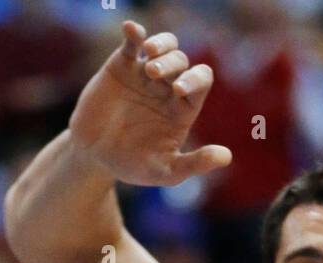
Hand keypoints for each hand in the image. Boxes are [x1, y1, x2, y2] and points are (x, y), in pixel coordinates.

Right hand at [69, 20, 231, 186]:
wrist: (95, 157)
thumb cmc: (133, 166)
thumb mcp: (166, 172)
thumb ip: (195, 163)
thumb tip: (227, 157)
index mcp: (183, 107)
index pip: (201, 81)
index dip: (195, 79)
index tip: (179, 90)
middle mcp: (167, 87)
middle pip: (181, 62)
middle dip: (173, 64)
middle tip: (154, 75)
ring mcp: (145, 74)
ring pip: (164, 47)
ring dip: (160, 45)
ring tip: (148, 57)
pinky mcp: (122, 65)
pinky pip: (132, 42)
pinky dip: (134, 32)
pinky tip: (132, 30)